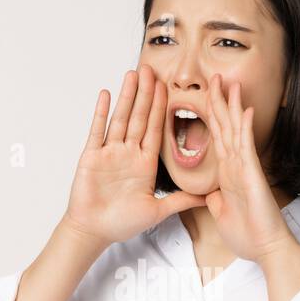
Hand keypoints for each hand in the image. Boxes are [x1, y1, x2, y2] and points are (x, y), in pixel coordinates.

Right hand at [63, 64, 207, 245]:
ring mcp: (109, 153)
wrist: (94, 231)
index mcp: (145, 164)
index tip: (167, 88)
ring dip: (127, 96)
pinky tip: (107, 94)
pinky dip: (101, 112)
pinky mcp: (91, 156)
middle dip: (145, 94)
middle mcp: (128, 154)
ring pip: (121, 119)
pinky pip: (97, 130)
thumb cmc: (121, 223)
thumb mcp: (158, 210)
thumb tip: (208, 198)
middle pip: (139, 118)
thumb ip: (181, 200)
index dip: (162, 108)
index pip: (156, 129)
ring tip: (132, 74)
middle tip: (151, 69)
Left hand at [200, 74, 296, 262]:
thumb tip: (210, 193)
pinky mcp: (253, 175)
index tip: (205, 96)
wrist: (265, 248)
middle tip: (216, 77)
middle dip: (219, 102)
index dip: (210, 115)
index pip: (217, 137)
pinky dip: (245, 128)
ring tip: (230, 83)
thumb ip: (216, 200)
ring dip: (232, 106)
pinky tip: (244, 110)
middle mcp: (236, 165)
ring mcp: (245, 168)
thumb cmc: (248, 234)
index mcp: (227, 172)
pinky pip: (247, 147)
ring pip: (236, 130)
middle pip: (225, 127)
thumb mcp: (221, 214)